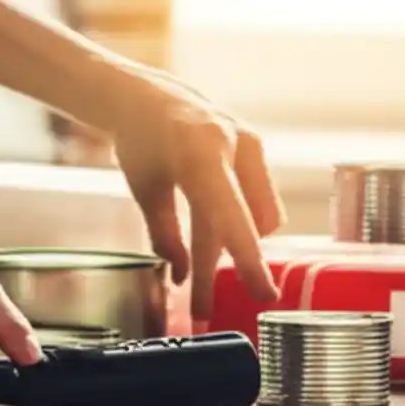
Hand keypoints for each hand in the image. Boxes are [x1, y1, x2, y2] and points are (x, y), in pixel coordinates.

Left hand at [112, 72, 284, 318]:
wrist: (148, 97)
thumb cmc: (142, 141)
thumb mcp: (146, 191)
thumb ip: (166, 235)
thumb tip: (183, 278)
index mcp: (200, 154)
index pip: (231, 217)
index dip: (248, 260)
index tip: (262, 294)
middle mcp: (234, 145)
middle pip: (244, 224)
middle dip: (226, 270)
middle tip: (207, 308)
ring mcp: (250, 144)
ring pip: (256, 216)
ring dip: (229, 250)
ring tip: (202, 284)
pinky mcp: (256, 148)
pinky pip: (257, 199)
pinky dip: (236, 224)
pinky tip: (213, 241)